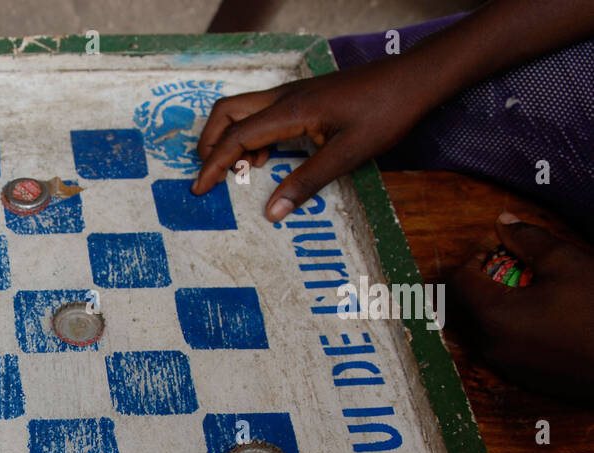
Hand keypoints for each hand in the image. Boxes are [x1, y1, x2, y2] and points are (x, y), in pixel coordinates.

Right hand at [190, 57, 431, 220]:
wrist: (415, 78)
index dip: (213, 164)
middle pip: (227, 112)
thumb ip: (307, 182)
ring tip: (235, 172)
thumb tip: (271, 213)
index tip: (199, 190)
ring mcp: (294, 93)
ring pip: (242, 109)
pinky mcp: (304, 96)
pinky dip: (250, 135)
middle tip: (208, 176)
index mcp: (292, 111)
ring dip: (229, 138)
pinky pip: (261, 112)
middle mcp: (286, 97)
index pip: (237, 137)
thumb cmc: (386, 112)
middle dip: (209, 143)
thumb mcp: (348, 154)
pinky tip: (264, 158)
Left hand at [449, 214, 593, 401]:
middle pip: (465, 306)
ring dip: (497, 305)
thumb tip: (504, 222)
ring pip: (483, 329)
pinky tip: (545, 317)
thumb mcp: (566, 263)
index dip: (475, 257)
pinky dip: (512, 328)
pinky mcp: (526, 378)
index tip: (500, 247)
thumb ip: (528, 240)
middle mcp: (490, 346)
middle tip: (515, 266)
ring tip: (532, 290)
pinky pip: (504, 348)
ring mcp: (507, 366)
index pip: (458, 281)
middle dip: (484, 281)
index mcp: (492, 316)